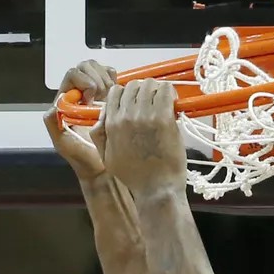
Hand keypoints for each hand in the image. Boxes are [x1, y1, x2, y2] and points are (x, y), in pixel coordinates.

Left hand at [47, 61, 121, 182]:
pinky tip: (116, 97)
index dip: (84, 81)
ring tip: (109, 99)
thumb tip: (53, 107)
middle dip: (97, 78)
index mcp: (66, 102)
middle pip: (85, 66)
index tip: (91, 99)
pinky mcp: (110, 96)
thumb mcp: (63, 144)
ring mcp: (96, 94)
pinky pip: (111, 76)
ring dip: (106, 80)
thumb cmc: (84, 158)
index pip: (72, 75)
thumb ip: (52, 125)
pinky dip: (115, 80)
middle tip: (102, 98)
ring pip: (99, 68)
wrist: (104, 168)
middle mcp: (80, 95)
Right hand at [98, 79, 187, 196]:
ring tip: (164, 103)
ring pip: (149, 85)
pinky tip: (173, 104)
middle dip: (144, 91)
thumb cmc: (135, 176)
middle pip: (133, 86)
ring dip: (158, 90)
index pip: (116, 92)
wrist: (157, 189)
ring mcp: (145, 116)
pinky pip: (166, 91)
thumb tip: (101, 117)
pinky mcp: (164, 119)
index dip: (128, 95)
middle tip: (154, 103)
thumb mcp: (107, 157)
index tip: (138, 103)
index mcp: (112, 123)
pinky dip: (170, 93)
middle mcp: (126, 116)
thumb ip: (100, 136)